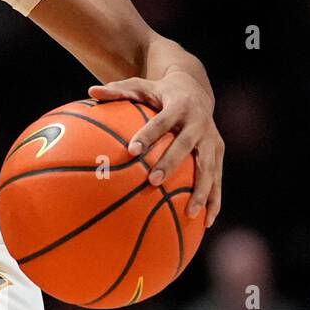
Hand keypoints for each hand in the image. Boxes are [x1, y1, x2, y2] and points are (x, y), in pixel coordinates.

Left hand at [88, 71, 223, 226]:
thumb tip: (91, 91)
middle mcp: (199, 123)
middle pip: (185, 145)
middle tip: (153, 181)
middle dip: (171, 163)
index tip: (131, 150)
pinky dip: (214, 200)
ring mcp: (212, 139)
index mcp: (179, 105)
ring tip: (190, 213)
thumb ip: (117, 91)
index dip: (148, 134)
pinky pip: (217, 179)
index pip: (162, 121)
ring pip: (208, 167)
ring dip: (201, 190)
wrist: (195, 89)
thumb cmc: (160, 93)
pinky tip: (206, 222)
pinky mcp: (218, 152)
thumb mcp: (140, 86)